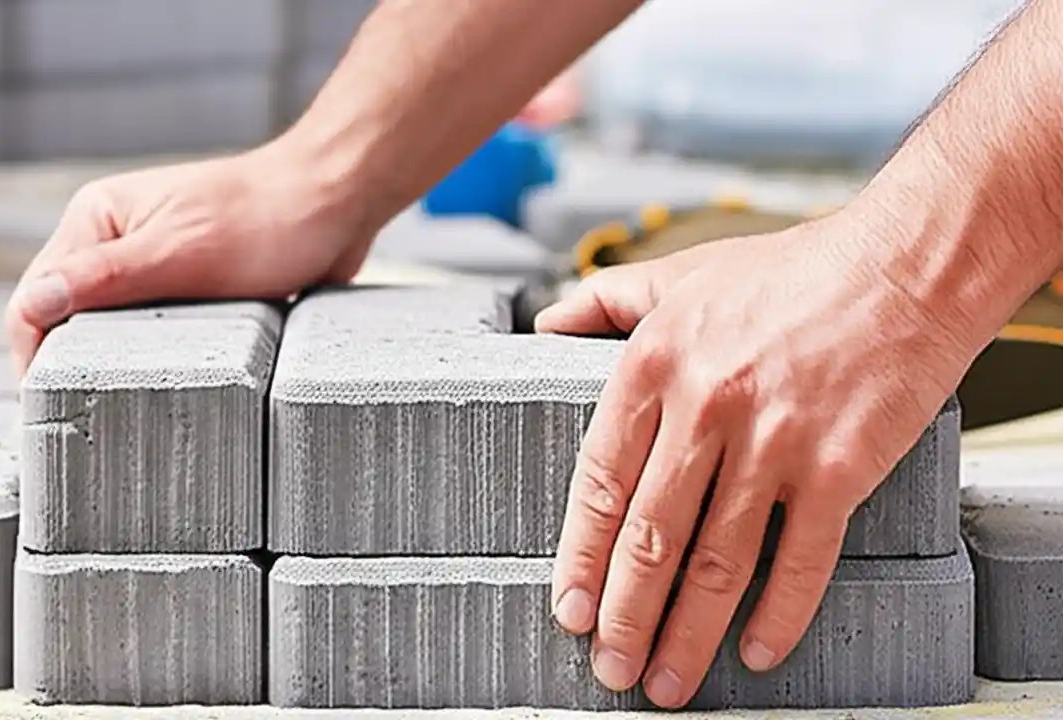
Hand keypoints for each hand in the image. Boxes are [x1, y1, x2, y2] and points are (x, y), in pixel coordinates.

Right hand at [4, 142, 377, 373]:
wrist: (337, 206)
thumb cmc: (266, 219)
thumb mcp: (177, 252)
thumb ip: (102, 279)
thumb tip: (34, 306)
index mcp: (98, 218)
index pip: (36, 293)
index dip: (32, 352)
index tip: (44, 404)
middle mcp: (118, 240)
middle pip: (67, 316)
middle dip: (70, 362)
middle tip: (82, 416)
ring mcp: (154, 264)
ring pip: (112, 328)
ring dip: (115, 361)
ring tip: (120, 406)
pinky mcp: (191, 288)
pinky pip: (157, 332)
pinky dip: (156, 356)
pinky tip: (166, 382)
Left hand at [536, 210, 978, 706]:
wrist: (906, 261)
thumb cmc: (793, 271)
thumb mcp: (681, 274)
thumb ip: (606, 302)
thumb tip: (545, 324)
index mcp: (655, 363)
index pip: (598, 481)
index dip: (578, 557)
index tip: (567, 608)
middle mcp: (706, 405)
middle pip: (649, 537)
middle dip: (623, 616)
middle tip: (610, 668)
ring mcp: (774, 440)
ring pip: (715, 562)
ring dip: (686, 635)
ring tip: (667, 682)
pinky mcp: (840, 466)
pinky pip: (800, 560)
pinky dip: (778, 617)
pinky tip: (756, 651)